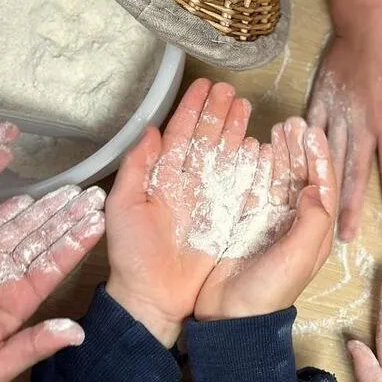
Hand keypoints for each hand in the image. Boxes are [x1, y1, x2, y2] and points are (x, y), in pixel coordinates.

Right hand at [0, 185, 104, 381]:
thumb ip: (34, 345)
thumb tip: (78, 335)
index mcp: (16, 300)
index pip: (53, 266)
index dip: (75, 243)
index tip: (99, 222)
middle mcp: (1, 276)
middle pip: (38, 240)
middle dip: (65, 217)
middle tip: (93, 195)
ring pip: (14, 228)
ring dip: (40, 209)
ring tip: (68, 191)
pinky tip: (19, 199)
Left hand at [105, 79, 255, 345]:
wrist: (154, 295)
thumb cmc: (132, 254)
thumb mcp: (124, 206)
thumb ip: (136, 168)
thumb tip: (151, 131)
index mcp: (163, 176)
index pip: (181, 133)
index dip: (192, 108)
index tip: (204, 85)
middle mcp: (189, 181)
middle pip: (207, 138)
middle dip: (218, 111)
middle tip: (229, 88)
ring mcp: (211, 197)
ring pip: (226, 154)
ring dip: (235, 129)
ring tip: (245, 105)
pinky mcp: (228, 215)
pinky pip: (242, 183)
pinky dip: (251, 162)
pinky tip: (258, 143)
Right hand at [193, 119, 338, 319]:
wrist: (231, 318)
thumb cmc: (270, 291)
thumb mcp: (300, 255)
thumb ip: (312, 220)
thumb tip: (315, 187)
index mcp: (315, 232)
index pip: (323, 186)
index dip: (319, 157)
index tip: (313, 131)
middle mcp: (295, 224)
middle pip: (301, 177)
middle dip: (299, 149)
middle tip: (293, 122)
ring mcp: (269, 223)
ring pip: (279, 178)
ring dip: (280, 153)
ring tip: (277, 128)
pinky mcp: (245, 224)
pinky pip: (254, 188)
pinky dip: (256, 167)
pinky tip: (255, 149)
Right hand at [307, 2, 381, 240]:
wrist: (371, 13)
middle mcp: (360, 123)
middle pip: (355, 174)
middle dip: (350, 208)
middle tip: (345, 239)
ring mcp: (336, 111)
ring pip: (329, 157)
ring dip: (326, 189)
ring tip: (321, 216)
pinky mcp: (321, 97)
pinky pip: (311, 129)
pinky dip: (303, 151)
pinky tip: (297, 170)